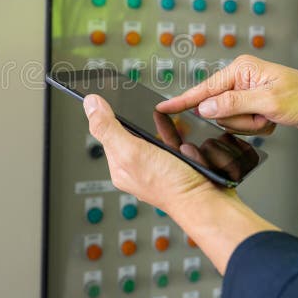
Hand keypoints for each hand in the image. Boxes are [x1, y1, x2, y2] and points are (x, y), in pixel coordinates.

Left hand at [83, 92, 278, 275]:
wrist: (207, 202)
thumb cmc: (171, 186)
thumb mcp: (132, 152)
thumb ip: (109, 128)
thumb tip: (90, 104)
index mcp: (120, 167)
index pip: (107, 133)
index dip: (108, 114)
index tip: (110, 95)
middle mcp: (137, 168)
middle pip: (130, 133)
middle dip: (134, 117)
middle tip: (134, 101)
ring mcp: (158, 166)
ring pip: (152, 135)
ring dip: (156, 122)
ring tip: (157, 110)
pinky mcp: (178, 163)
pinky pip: (172, 140)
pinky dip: (174, 130)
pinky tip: (178, 125)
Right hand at [157, 55, 297, 133]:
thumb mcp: (268, 102)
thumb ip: (234, 104)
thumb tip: (205, 107)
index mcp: (240, 69)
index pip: (205, 89)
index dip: (183, 100)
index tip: (162, 107)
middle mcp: (240, 78)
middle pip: (218, 109)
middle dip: (240, 119)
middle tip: (263, 116)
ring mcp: (245, 92)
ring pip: (230, 119)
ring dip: (251, 124)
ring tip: (271, 117)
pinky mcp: (251, 104)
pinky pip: (242, 124)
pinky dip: (258, 126)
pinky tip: (273, 120)